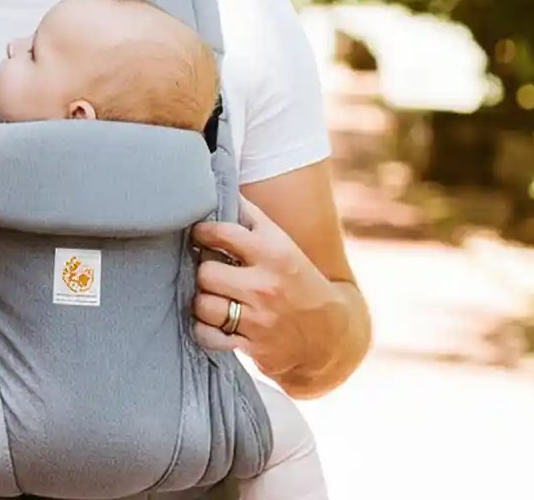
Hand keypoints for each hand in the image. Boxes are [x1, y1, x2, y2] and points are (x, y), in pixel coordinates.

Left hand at [191, 196, 346, 382]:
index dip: (203, 232)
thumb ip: (252, 221)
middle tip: (212, 274)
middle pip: (206, 271)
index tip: (201, 236)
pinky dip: (205, 331)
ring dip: (203, 302)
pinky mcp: (253, 345)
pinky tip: (216, 324)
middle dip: (205, 273)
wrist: (332, 336)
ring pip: (203, 304)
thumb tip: (220, 189)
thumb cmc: (300, 282)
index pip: (223, 232)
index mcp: (275, 252)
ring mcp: (260, 317)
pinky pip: (207, 335)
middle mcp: (266, 284)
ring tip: (215, 298)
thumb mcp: (284, 246)